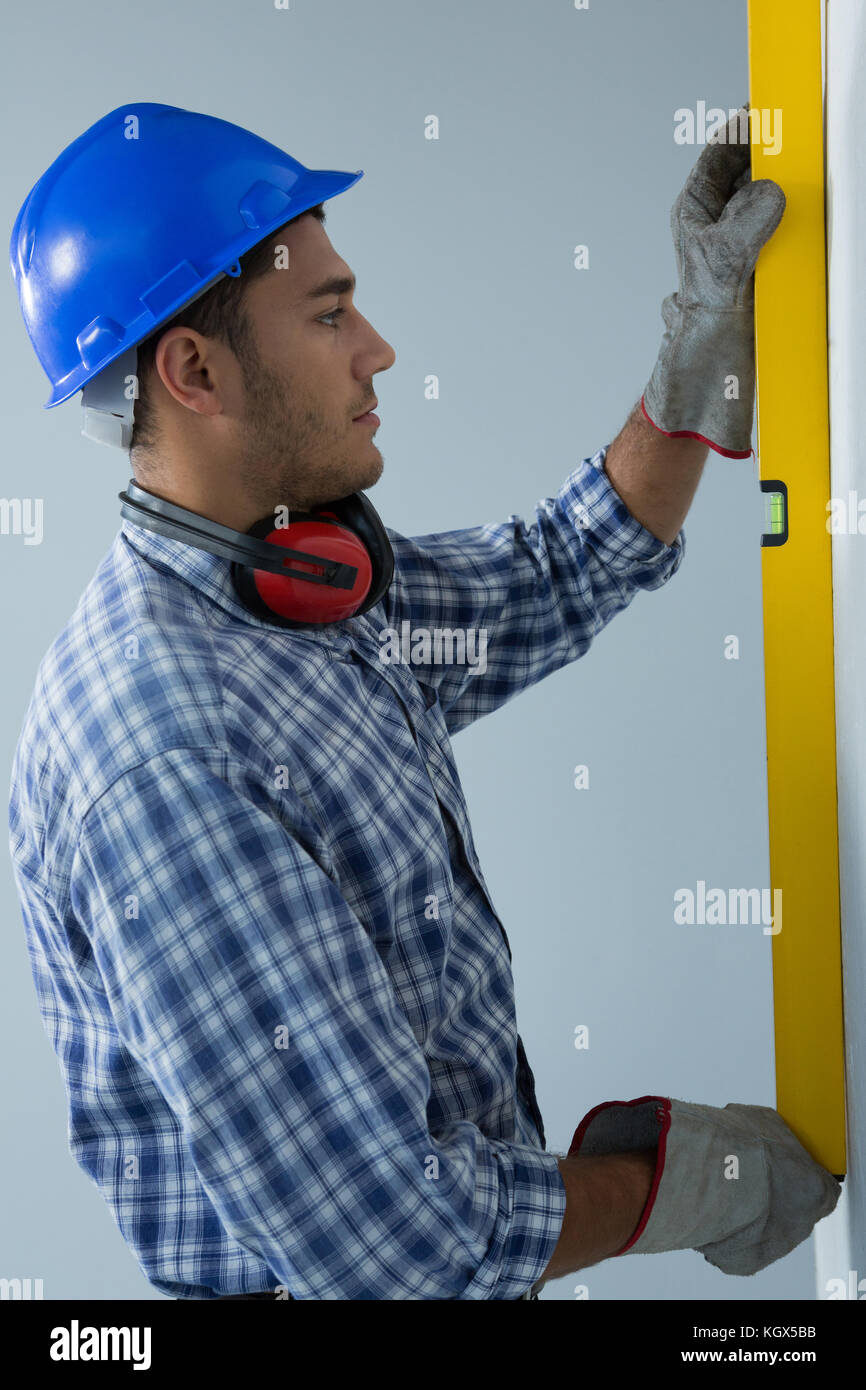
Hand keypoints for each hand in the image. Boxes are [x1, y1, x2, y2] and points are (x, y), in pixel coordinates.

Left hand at [641, 104, 786, 458]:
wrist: (714, 373)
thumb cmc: (707, 321)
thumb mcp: (726, 263)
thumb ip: (748, 222)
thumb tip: (773, 190)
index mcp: (697, 209)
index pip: (723, 148)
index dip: (750, 125)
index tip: (780, 111)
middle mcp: (720, 220)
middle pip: (754, 166)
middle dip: (780, 153)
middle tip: (808, 143)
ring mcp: (744, 239)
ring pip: (774, 195)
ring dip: (795, 187)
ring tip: (816, 179)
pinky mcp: (766, 260)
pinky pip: (789, 226)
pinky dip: (804, 219)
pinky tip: (818, 219)